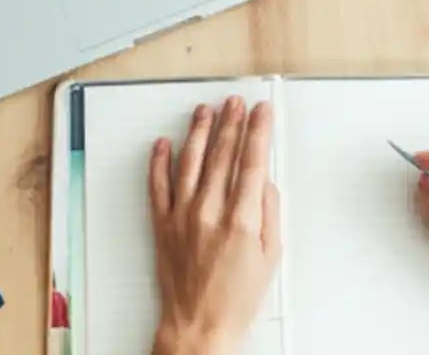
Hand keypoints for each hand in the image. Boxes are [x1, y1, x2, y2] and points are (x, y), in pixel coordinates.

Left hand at [148, 97, 280, 354]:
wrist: (198, 326)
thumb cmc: (235, 300)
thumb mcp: (270, 257)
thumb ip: (268, 214)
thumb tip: (263, 182)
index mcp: (241, 220)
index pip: (251, 162)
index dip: (258, 132)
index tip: (261, 112)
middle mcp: (209, 212)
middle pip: (222, 155)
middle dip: (232, 123)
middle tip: (236, 102)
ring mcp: (183, 216)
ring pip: (191, 162)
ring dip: (199, 132)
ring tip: (205, 111)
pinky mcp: (162, 225)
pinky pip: (158, 185)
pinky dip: (159, 161)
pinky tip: (163, 143)